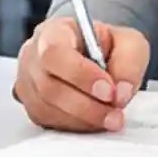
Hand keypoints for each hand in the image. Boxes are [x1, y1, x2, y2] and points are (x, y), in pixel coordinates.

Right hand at [13, 17, 150, 132]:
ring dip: (83, 118)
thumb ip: (129, 63)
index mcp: (54, 31)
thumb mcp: (128, 42)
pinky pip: (48, 122)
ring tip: (111, 117)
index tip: (108, 89)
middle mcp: (33, 56)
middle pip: (48, 86)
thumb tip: (121, 93)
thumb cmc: (107, 46)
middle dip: (86, 104)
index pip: (55, 52)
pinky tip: (95, 120)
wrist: (97, 56)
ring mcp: (28, 83)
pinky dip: (76, 125)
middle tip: (115, 110)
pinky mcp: (32, 107)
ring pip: (47, 108)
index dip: (80, 74)